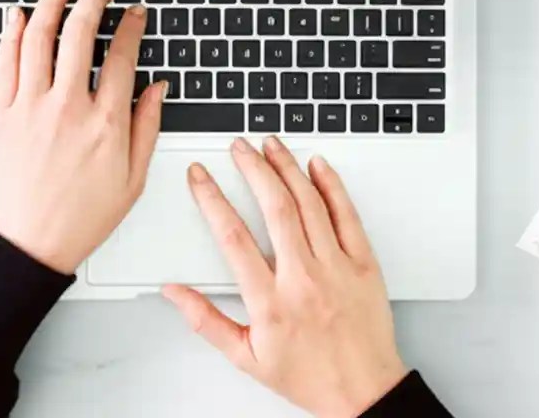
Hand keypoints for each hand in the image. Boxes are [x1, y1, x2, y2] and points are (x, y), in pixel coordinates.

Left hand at [0, 0, 166, 273]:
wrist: (30, 244)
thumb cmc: (81, 217)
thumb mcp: (132, 178)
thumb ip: (146, 126)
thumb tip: (157, 87)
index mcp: (105, 123)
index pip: (122, 56)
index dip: (131, 27)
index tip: (134, 14)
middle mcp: (67, 107)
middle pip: (80, 34)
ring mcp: (30, 108)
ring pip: (39, 38)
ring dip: (51, 3)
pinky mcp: (0, 115)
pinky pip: (5, 63)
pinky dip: (12, 33)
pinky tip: (19, 15)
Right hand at [163, 137, 406, 417]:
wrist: (364, 392)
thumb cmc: (308, 375)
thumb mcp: (245, 356)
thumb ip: (205, 320)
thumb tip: (174, 293)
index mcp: (270, 302)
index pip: (232, 236)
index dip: (211, 198)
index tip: (200, 176)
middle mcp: (304, 280)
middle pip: (274, 207)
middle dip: (252, 168)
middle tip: (238, 147)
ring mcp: (337, 269)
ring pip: (310, 204)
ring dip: (287, 168)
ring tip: (271, 146)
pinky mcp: (365, 265)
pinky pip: (347, 216)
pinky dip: (332, 186)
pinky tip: (318, 166)